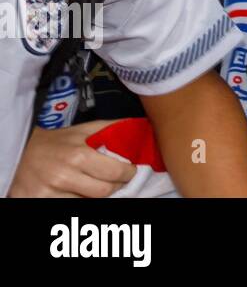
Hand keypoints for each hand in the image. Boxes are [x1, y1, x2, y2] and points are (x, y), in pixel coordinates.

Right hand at [8, 121, 135, 197]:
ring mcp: (49, 193)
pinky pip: (67, 207)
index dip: (128, 173)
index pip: (116, 174)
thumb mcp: (83, 130)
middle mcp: (64, 176)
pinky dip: (75, 201)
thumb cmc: (57, 141)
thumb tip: (139, 127)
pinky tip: (75, 192)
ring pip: (87, 203)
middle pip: (104, 193)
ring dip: (93, 196)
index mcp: (79, 156)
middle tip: (115, 181)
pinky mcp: (37, 202)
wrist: (19, 151)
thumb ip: (111, 129)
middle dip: (114, 186)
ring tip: (91, 184)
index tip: (129, 171)